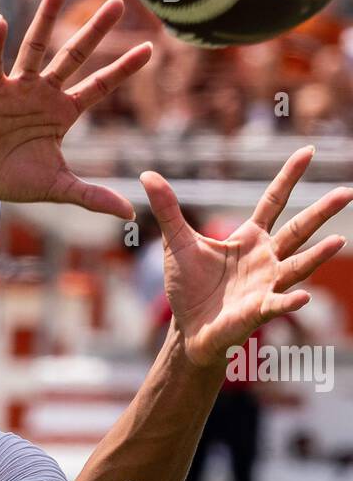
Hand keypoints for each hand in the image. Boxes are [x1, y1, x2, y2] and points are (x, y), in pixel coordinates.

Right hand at [0, 0, 151, 215]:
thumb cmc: (12, 179)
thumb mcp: (57, 187)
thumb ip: (92, 196)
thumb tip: (130, 214)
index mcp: (62, 113)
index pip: (99, 86)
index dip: (123, 69)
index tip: (150, 48)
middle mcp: (43, 93)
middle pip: (74, 55)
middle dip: (95, 31)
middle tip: (119, 2)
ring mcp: (17, 88)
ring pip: (35, 47)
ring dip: (46, 18)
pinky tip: (1, 21)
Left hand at [141, 148, 352, 369]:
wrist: (187, 328)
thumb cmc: (188, 287)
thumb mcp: (176, 244)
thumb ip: (168, 210)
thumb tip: (148, 175)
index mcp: (249, 238)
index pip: (274, 201)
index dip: (289, 177)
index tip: (308, 152)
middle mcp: (265, 258)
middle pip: (298, 230)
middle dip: (321, 211)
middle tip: (347, 191)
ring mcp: (266, 285)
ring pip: (297, 266)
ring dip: (318, 255)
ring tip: (339, 241)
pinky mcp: (257, 310)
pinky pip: (277, 304)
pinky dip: (289, 301)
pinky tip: (303, 298)